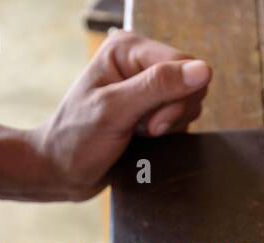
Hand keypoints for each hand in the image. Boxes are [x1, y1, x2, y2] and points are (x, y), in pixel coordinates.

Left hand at [30, 31, 211, 200]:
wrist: (61, 172)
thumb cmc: (76, 140)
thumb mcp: (115, 111)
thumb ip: (157, 87)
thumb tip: (202, 71)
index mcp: (128, 49)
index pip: (184, 64)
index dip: (177, 97)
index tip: (150, 123)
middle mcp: (139, 61)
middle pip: (191, 82)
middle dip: (173, 112)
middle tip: (145, 130)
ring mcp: (147, 85)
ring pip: (189, 102)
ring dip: (169, 125)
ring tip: (139, 134)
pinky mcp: (152, 107)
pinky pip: (181, 117)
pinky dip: (168, 133)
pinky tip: (143, 138)